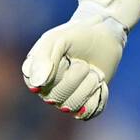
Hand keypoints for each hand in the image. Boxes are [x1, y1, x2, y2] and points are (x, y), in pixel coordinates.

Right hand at [21, 0, 139, 121]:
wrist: (103, 27)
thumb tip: (36, 85)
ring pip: (78, 106)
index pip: (45, 89)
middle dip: (79, 79)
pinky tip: (101, 84)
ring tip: (93, 70)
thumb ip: (44, 58)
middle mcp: (49, 87)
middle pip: (62, 100)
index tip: (69, 57)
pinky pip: (92, 112)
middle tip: (84, 62)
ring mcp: (70, 94)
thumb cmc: (78, 30)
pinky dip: (99, 100)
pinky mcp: (91, 98)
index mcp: (35, 73)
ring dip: (90, 87)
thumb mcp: (58, 38)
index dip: (60, 74)